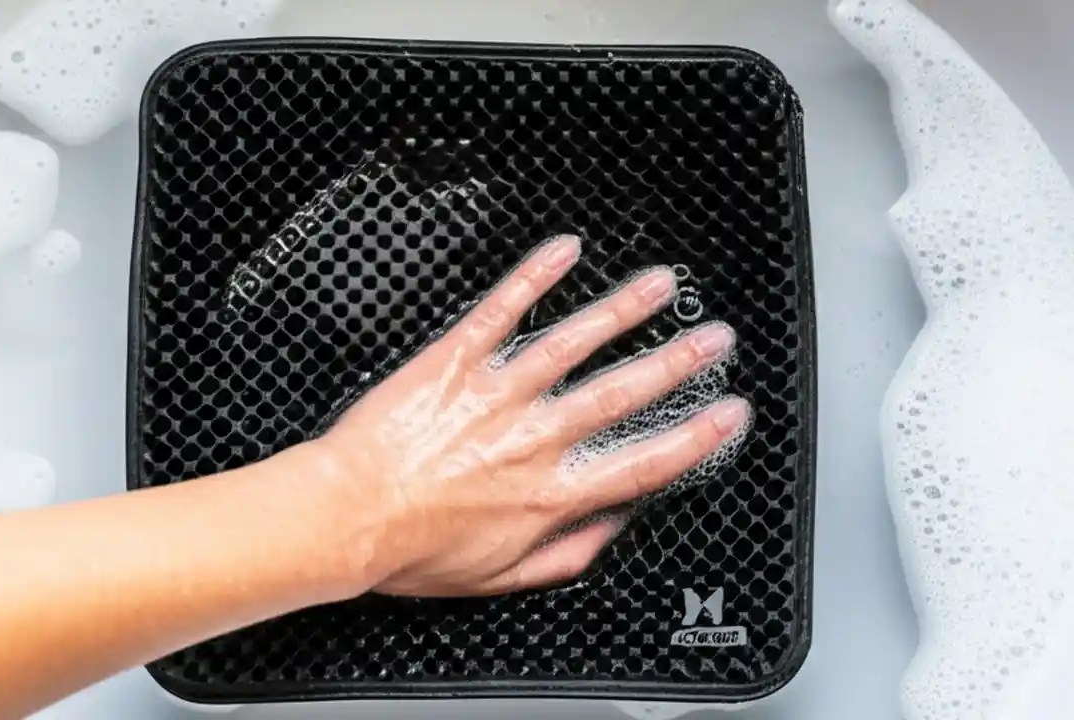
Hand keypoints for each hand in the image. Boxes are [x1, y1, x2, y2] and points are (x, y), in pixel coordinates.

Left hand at [313, 235, 749, 596]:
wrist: (345, 517)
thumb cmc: (410, 550)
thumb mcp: (498, 578)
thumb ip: (564, 555)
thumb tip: (608, 530)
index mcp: (549, 494)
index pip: (642, 462)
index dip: (695, 437)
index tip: (728, 414)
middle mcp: (532, 439)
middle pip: (622, 392)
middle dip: (678, 362)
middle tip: (717, 338)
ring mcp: (496, 394)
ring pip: (572, 342)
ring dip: (622, 310)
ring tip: (660, 285)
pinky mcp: (454, 362)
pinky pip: (500, 311)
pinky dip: (533, 277)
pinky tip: (564, 252)